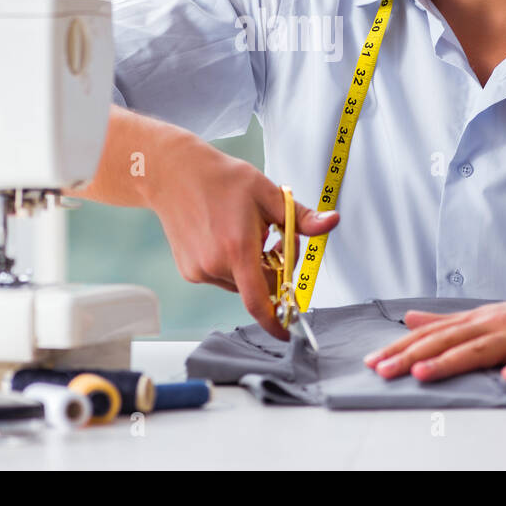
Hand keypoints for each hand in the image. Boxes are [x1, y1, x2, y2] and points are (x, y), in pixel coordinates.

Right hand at [143, 131, 339, 340]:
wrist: (174, 174)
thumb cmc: (220, 179)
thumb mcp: (267, 193)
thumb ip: (301, 217)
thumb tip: (331, 222)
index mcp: (238, 249)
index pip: (259, 301)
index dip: (275, 321)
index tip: (287, 331)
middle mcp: (215, 265)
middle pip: (257, 286)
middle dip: (273, 270)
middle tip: (273, 240)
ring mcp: (199, 270)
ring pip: (240, 283)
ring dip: (250, 268)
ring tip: (245, 233)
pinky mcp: (189, 271)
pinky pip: (221, 277)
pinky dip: (231, 265)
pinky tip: (224, 237)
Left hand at [362, 282, 505, 382]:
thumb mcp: (483, 314)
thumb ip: (445, 320)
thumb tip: (409, 320)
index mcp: (476, 320)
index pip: (432, 335)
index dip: (401, 348)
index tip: (373, 362)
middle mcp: (492, 324)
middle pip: (448, 341)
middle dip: (413, 356)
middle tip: (384, 371)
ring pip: (482, 348)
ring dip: (452, 361)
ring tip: (423, 374)